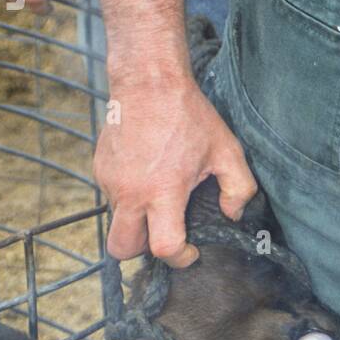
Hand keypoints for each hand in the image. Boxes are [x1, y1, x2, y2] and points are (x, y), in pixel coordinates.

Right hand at [94, 75, 257, 266]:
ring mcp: (110, 181)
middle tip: (166, 233)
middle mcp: (130, 192)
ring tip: (159, 195)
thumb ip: (239, 188)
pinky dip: (128, 198)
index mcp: (162, 192)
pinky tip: (147, 176)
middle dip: (144, 250)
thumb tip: (233, 213)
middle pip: (123, 248)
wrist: (147, 81)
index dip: (180, 258)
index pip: (163, 247)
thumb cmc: (188, 114)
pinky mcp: (100, 169)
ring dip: (137, 221)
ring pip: (117, 222)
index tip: (191, 251)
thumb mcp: (227, 149)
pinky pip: (112, 198)